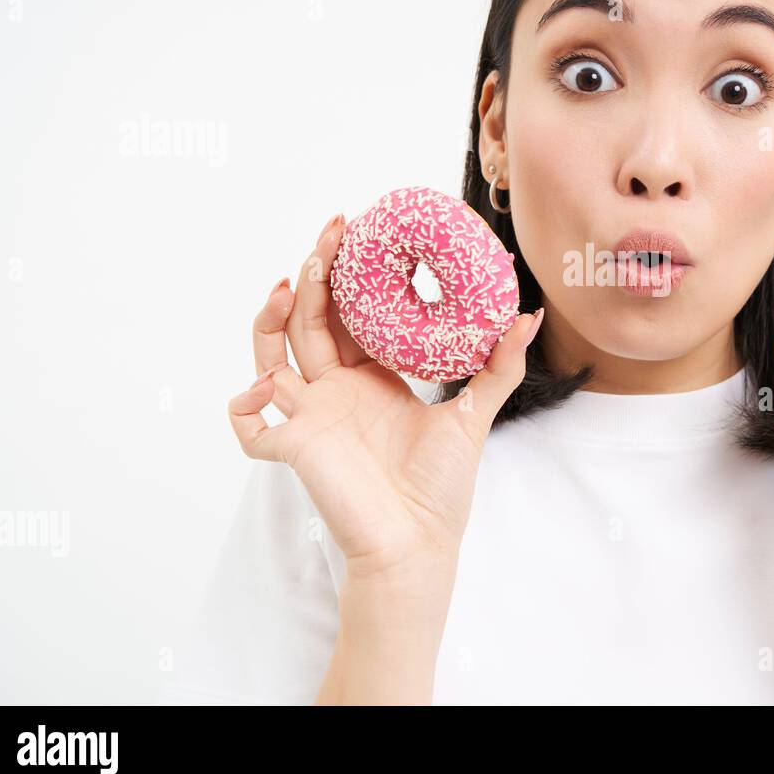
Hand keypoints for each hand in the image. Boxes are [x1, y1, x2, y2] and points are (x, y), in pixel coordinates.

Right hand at [227, 213, 543, 586]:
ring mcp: (309, 417)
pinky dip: (243, 408)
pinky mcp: (293, 449)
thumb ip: (499, 364)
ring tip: (288, 284)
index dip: (346, 274)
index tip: (355, 230)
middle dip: (314, 275)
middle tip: (330, 234)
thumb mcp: (474, 413)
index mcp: (370, 377)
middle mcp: (334, 391)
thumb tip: (530, 315)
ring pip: (270, 357)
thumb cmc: (441, 486)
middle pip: (309, 321)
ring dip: (270, 321)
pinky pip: (250, 427)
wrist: (419, 543)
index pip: (348, 314)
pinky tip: (260, 388)